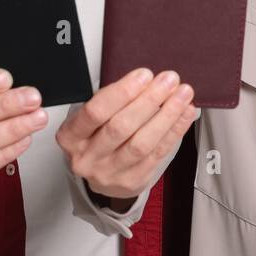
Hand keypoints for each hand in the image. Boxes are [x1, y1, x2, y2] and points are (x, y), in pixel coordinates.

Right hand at [56, 67, 197, 201]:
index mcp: (71, 136)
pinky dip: (174, 130)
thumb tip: (149, 81)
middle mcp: (87, 157)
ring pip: (142, 143)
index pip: (95, 112)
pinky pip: (158, 153)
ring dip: (167, 115)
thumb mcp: (93, 116)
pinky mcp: (132, 181)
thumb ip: (114, 99)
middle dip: (149, 100)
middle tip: (168, 80)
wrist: (100, 174)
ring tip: (182, 95)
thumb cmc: (97, 135)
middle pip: (121, 127)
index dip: (122, 92)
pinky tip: (184, 113)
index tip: (144, 75)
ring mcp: (109, 172)